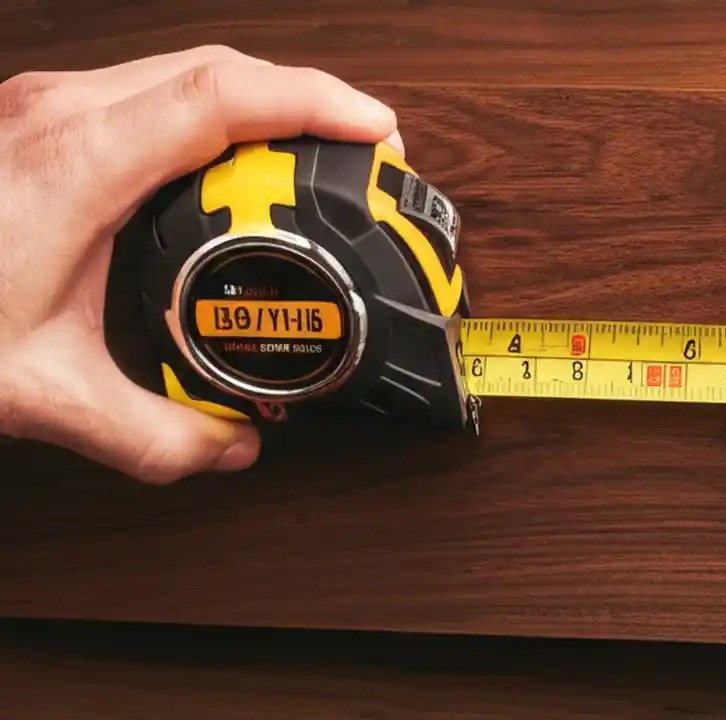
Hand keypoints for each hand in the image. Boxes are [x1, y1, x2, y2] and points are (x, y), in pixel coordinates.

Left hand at [0, 46, 403, 483]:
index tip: (376, 132)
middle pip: (221, 66)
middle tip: (366, 153)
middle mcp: (64, 112)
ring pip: (191, 68)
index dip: (315, 103)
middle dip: (311, 100)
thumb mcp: (39, 393)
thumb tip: (235, 444)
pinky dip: (222, 113)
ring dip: (267, 101)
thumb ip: (153, 434)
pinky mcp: (47, 115)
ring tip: (316, 156)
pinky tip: (237, 163)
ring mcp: (51, 104)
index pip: (223, 97)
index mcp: (75, 164)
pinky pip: (160, 89)